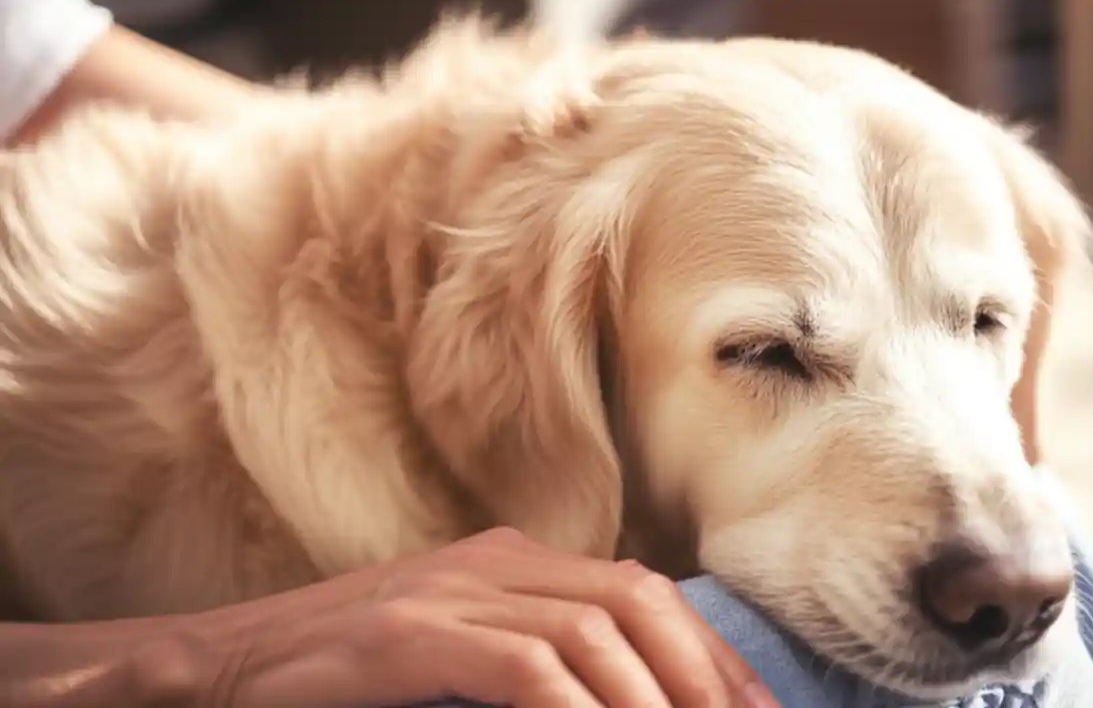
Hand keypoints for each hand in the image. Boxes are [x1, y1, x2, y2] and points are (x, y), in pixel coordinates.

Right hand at [215, 527, 777, 707]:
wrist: (222, 664)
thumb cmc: (347, 674)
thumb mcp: (456, 652)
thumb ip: (532, 658)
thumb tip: (617, 695)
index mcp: (511, 560)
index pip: (642, 590)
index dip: (708, 651)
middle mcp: (491, 562)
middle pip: (636, 598)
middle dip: (703, 671)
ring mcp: (448, 591)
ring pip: (592, 629)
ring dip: (653, 697)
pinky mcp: (407, 635)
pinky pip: (524, 668)